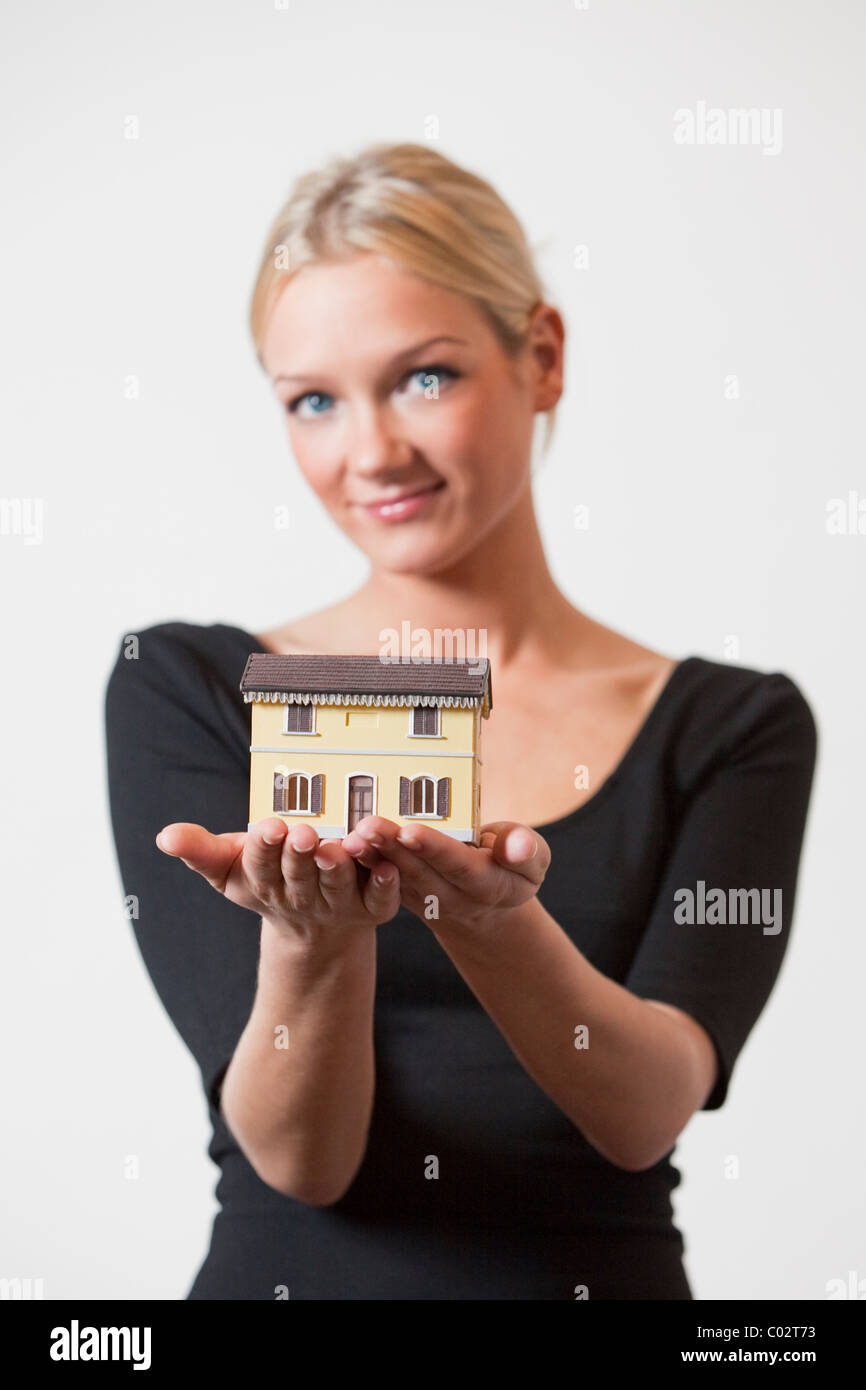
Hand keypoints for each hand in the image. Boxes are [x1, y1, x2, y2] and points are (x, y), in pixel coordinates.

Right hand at [154, 817, 401, 950]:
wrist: (315, 928)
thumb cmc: (270, 880)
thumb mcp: (230, 866)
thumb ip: (200, 851)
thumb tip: (164, 836)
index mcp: (266, 882)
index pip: (261, 865)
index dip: (265, 848)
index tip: (269, 827)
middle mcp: (303, 895)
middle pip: (300, 875)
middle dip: (301, 855)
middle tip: (304, 833)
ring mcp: (339, 903)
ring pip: (338, 885)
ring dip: (340, 868)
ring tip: (339, 847)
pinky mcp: (373, 907)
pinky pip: (381, 899)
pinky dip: (386, 885)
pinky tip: (390, 866)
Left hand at [340, 816, 550, 932]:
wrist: (488, 902)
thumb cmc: (513, 866)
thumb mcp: (533, 861)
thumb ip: (527, 850)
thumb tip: (518, 846)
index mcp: (486, 885)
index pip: (457, 865)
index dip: (433, 848)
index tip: (410, 830)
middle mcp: (452, 897)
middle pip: (418, 871)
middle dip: (391, 848)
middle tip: (366, 826)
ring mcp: (425, 899)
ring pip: (395, 876)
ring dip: (372, 856)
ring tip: (351, 834)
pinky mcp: (404, 894)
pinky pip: (382, 877)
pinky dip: (364, 861)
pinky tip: (344, 842)